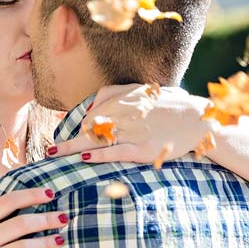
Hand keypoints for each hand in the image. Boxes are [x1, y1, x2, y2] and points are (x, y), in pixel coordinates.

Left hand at [51, 83, 219, 163]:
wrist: (199, 118)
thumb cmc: (169, 104)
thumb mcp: (140, 91)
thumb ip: (113, 94)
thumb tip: (89, 106)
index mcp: (122, 101)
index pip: (89, 114)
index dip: (74, 127)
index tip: (60, 137)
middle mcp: (124, 114)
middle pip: (87, 127)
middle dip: (67, 140)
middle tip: (50, 151)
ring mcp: (133, 132)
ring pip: (96, 140)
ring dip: (72, 148)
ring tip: (53, 155)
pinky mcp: (142, 149)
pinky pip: (116, 152)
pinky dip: (98, 154)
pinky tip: (84, 157)